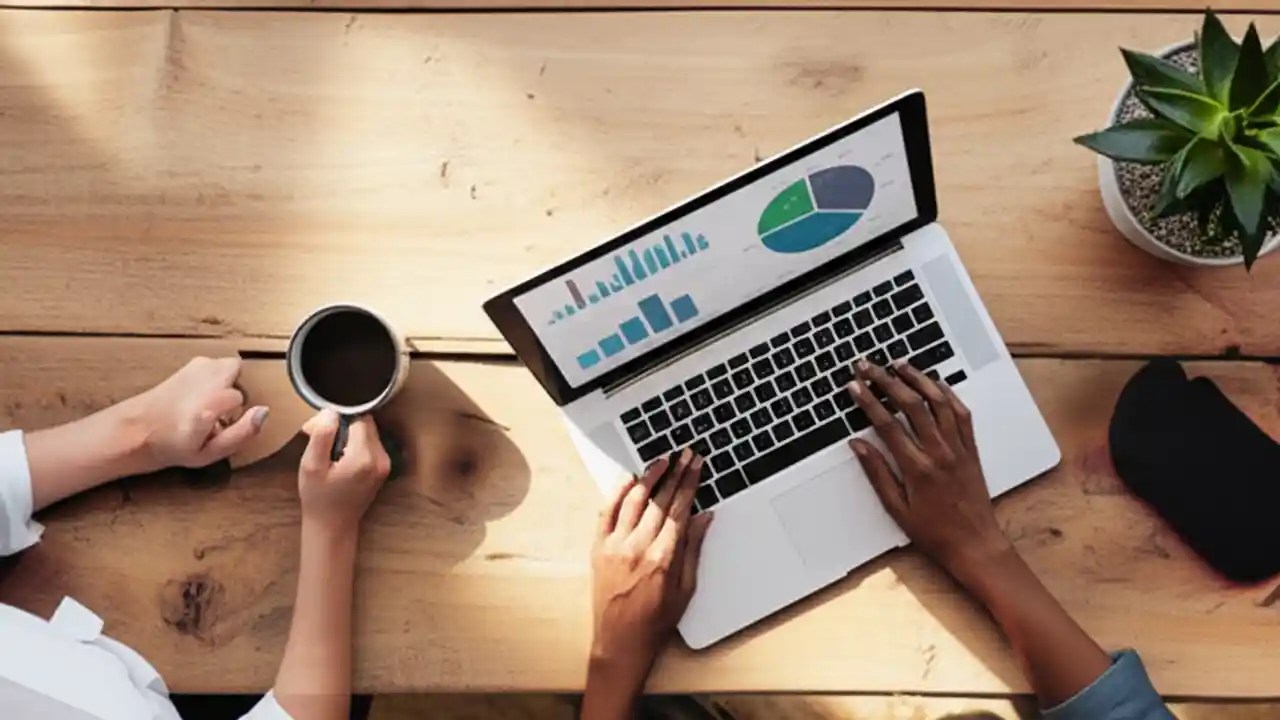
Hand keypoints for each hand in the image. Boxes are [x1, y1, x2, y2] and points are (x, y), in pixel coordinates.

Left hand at [122, 356, 268, 471]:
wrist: (134, 431)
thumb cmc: (172, 447)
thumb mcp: (210, 453)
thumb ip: (242, 433)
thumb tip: (264, 411)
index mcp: (213, 399)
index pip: (243, 400)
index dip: (236, 416)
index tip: (220, 428)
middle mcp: (207, 375)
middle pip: (239, 375)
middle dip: (234, 391)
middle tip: (218, 414)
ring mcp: (197, 366)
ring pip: (227, 368)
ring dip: (224, 384)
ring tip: (207, 405)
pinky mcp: (188, 364)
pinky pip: (213, 367)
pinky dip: (211, 379)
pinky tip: (196, 398)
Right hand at [298, 410, 390, 535]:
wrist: (333, 526)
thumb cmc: (318, 498)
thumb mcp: (311, 465)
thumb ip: (322, 435)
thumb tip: (331, 412)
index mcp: (364, 457)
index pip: (358, 419)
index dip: (337, 419)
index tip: (321, 431)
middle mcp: (381, 458)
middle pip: (366, 424)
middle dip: (344, 426)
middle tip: (323, 442)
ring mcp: (386, 464)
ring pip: (369, 432)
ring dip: (350, 435)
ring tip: (331, 453)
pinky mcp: (384, 467)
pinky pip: (371, 444)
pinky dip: (357, 445)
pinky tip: (341, 459)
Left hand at [590, 450, 712, 679]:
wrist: (621, 642)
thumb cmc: (656, 621)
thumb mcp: (686, 588)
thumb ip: (695, 548)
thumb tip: (704, 516)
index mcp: (663, 557)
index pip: (680, 508)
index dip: (690, 482)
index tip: (696, 464)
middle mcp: (637, 547)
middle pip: (660, 499)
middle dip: (675, 473)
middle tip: (684, 453)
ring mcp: (614, 546)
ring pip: (633, 500)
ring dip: (648, 476)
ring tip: (661, 460)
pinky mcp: (598, 549)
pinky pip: (606, 513)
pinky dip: (617, 493)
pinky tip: (628, 479)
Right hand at [847, 360, 1010, 581]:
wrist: (975, 545)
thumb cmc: (934, 533)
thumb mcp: (896, 509)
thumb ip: (877, 473)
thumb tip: (857, 444)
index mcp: (916, 468)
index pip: (887, 425)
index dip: (868, 402)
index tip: (854, 386)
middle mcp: (939, 452)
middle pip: (911, 405)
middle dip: (887, 381)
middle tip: (869, 366)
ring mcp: (958, 448)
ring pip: (938, 402)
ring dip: (918, 379)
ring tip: (899, 364)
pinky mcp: (971, 449)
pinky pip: (961, 414)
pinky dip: (948, 394)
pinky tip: (936, 382)